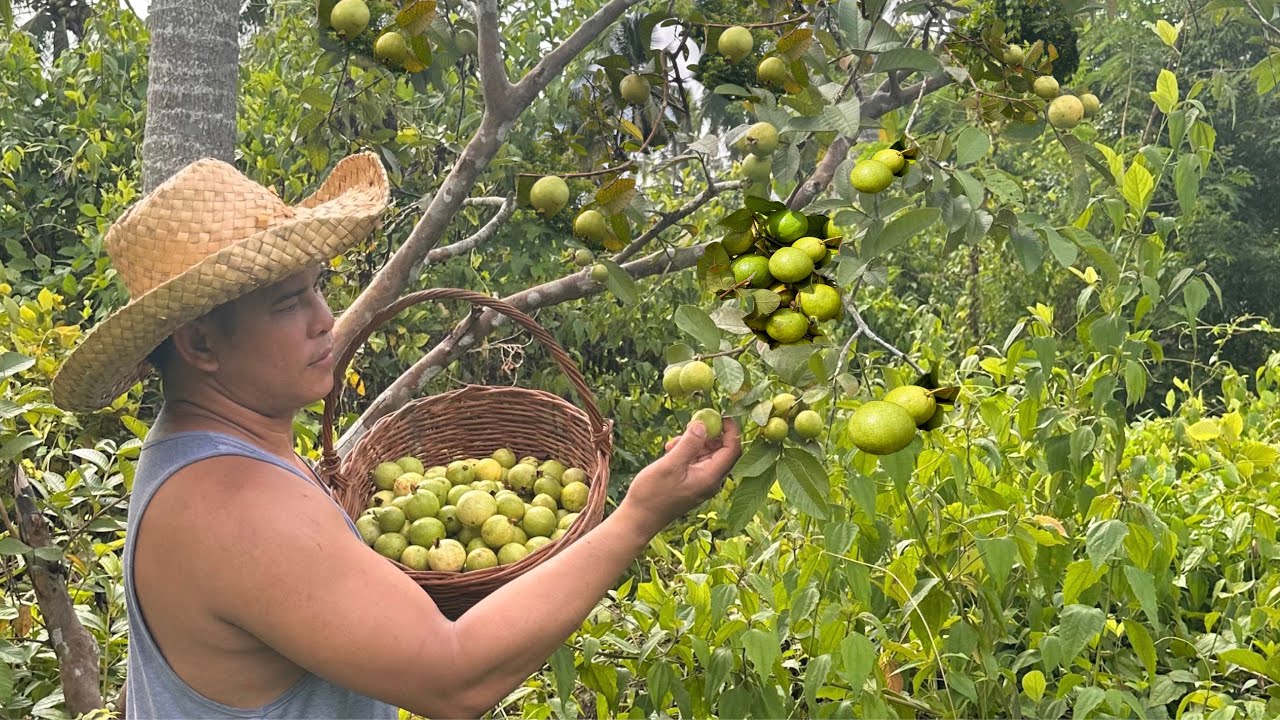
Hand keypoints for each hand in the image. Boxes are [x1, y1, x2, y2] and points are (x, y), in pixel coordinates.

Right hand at [619, 416, 742, 536]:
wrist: (639, 519)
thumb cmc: (652, 494)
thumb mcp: (670, 465)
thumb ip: (689, 444)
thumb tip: (703, 425)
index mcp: (711, 478)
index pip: (732, 449)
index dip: (731, 430)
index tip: (720, 414)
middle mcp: (711, 481)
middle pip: (722, 451)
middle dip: (709, 434)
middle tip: (692, 422)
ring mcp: (702, 483)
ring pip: (707, 455)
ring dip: (694, 443)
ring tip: (673, 443)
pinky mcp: (692, 484)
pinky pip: (696, 462)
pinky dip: (687, 452)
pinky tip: (670, 450)